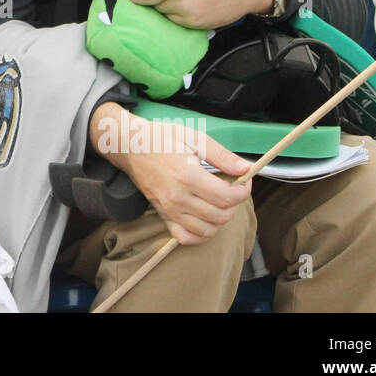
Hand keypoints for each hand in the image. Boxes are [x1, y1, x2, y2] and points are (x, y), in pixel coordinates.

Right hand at [90, 105, 251, 244]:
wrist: (131, 147)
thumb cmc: (162, 139)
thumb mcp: (194, 137)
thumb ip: (221, 155)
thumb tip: (245, 168)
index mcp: (188, 176)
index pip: (227, 197)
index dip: (243, 191)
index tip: (244, 181)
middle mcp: (178, 197)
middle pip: (220, 215)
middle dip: (234, 204)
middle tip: (231, 189)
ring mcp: (170, 209)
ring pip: (207, 230)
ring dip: (220, 219)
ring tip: (219, 203)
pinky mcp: (163, 215)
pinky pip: (186, 238)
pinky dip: (200, 235)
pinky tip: (205, 220)